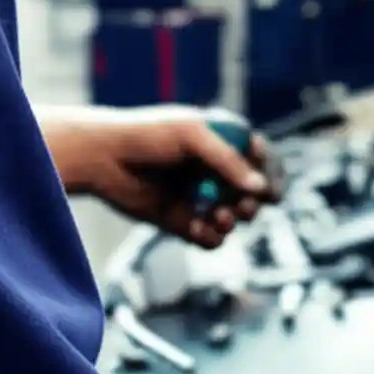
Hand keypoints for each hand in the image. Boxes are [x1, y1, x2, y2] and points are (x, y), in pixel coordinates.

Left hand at [40, 106, 279, 248]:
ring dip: (233, 220)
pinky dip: (210, 236)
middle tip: (241, 206)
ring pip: (236, 219)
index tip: (270, 191)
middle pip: (254, 195)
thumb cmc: (146, 134)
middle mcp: (215, 172)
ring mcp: (201, 198)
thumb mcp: (192, 135)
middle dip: (252, 203)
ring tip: (217, 215)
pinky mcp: (184, 222)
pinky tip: (194, 226)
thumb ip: (227, 161)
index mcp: (224, 142)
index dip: (272, 176)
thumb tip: (260, 189)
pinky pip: (211, 239)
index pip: (262, 161)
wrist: (102, 157)